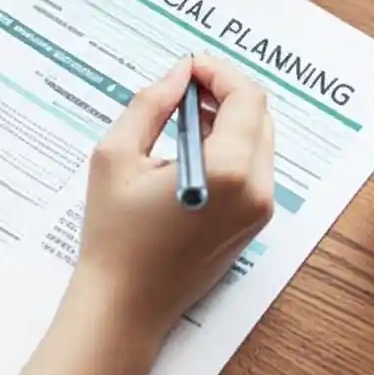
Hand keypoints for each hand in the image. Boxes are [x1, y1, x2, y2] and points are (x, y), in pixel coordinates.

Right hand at [2, 54, 273, 374]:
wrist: (125, 306)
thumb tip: (179, 73)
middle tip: (183, 88)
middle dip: (225, 92)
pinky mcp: (254, 223)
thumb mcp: (117, 155)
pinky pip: (253, 167)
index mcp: (227, 171)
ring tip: (180, 120)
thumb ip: (151, 103)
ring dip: (227, 119)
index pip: (246, 97)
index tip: (188, 68)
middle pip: (260, 115)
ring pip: (259, 139)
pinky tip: (189, 151)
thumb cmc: (114, 235)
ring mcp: (260, 210)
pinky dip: (229, 147)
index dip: (218, 73)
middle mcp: (256, 190)